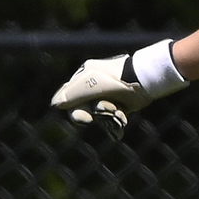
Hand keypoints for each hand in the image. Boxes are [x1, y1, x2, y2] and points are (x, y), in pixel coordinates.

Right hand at [50, 42, 187, 140]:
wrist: (143, 80)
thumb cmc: (114, 79)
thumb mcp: (89, 84)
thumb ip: (71, 94)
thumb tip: (54, 104)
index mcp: (84, 76)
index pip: (69, 97)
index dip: (76, 111)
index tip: (87, 118)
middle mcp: (94, 86)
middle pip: (84, 109)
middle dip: (96, 114)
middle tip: (108, 110)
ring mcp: (107, 95)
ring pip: (99, 116)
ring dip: (109, 118)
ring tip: (120, 111)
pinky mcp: (120, 105)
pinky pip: (111, 120)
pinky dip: (116, 122)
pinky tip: (123, 118)